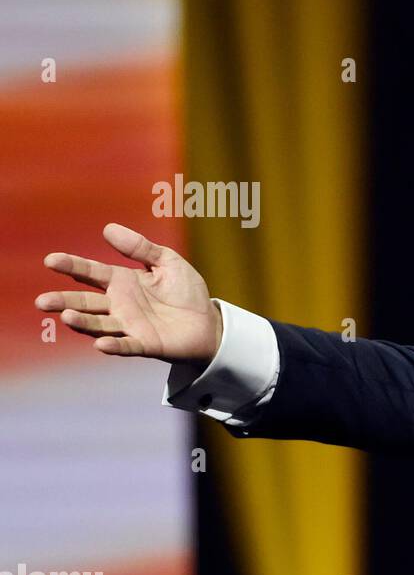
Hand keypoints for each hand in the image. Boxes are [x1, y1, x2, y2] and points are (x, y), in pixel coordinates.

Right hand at [36, 223, 222, 363]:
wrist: (208, 321)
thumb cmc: (185, 291)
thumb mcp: (167, 262)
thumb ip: (141, 248)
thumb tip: (108, 228)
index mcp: (121, 282)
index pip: (91, 272)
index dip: (71, 266)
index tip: (51, 260)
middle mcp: (119, 305)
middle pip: (86, 302)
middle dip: (64, 301)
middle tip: (43, 302)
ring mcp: (130, 326)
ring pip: (100, 324)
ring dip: (83, 322)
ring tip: (66, 316)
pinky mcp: (145, 344)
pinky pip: (126, 346)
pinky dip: (113, 346)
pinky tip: (100, 344)